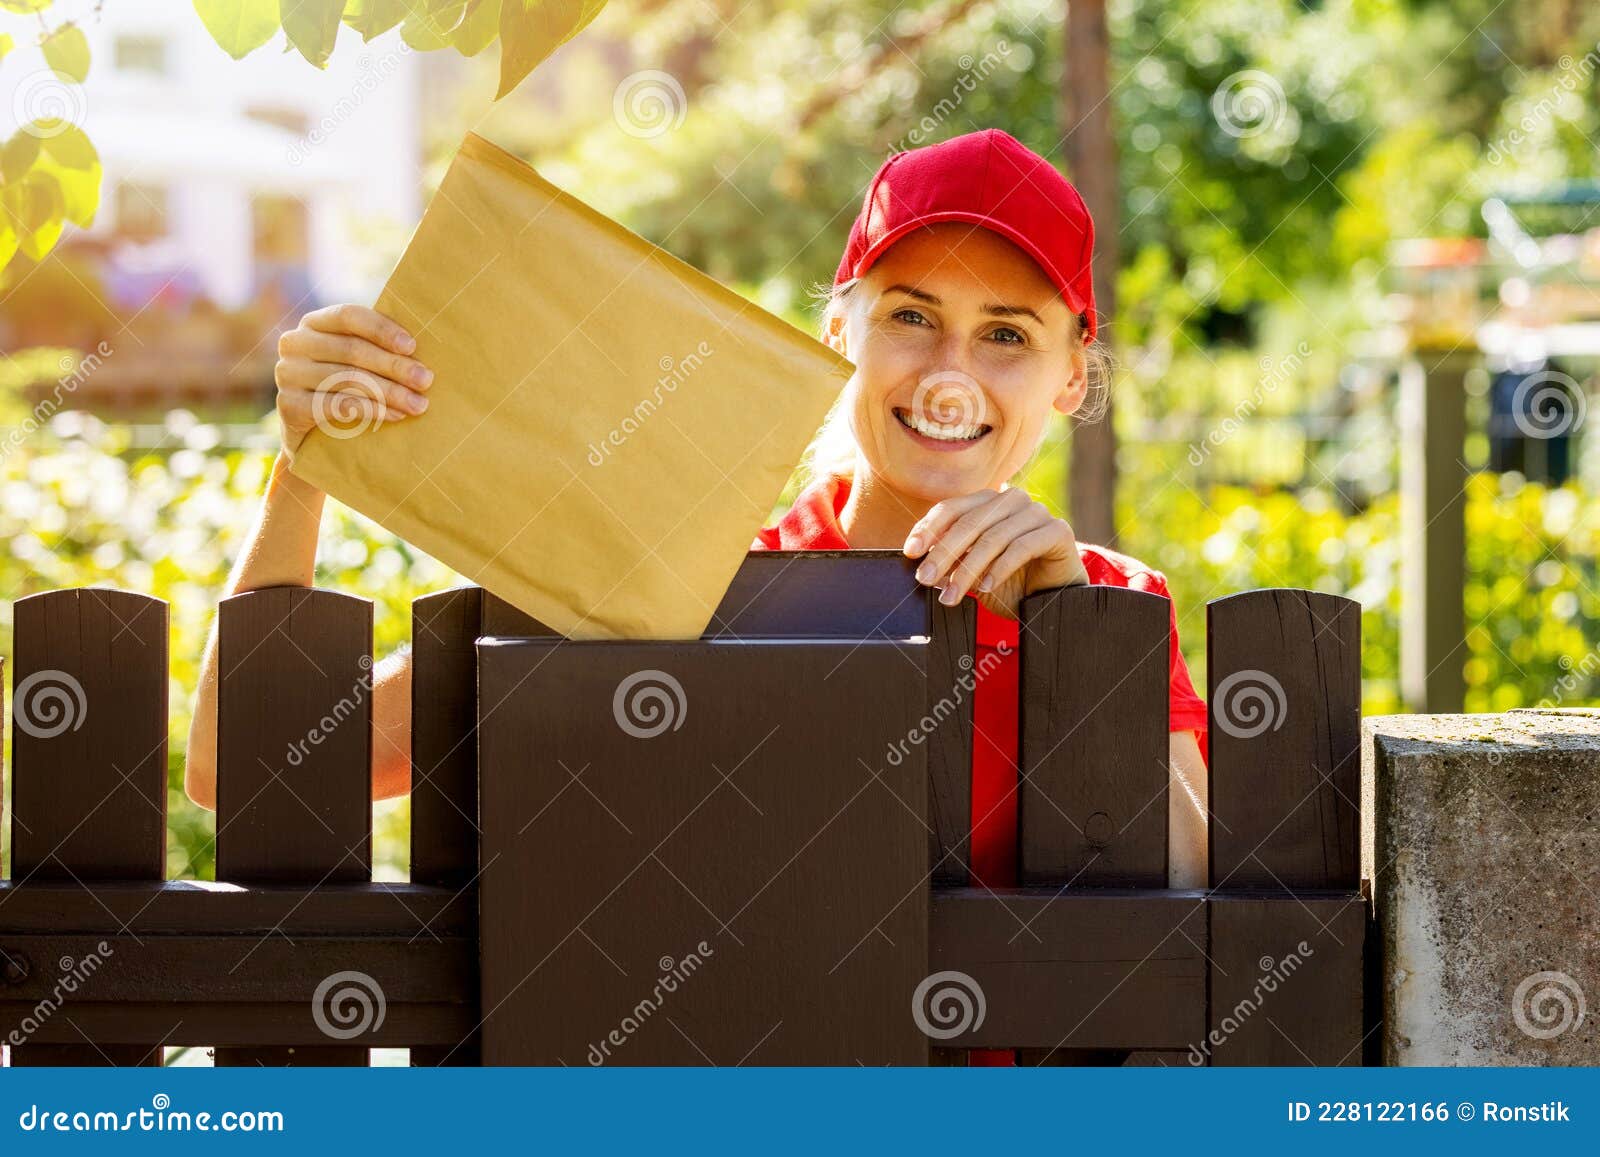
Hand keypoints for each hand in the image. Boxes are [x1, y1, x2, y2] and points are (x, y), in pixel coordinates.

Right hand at [274, 304, 432, 460]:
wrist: (311, 431)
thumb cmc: (344, 386)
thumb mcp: (356, 360)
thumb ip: (376, 347)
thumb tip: (417, 350)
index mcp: (314, 323)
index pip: (348, 316)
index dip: (381, 329)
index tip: (412, 347)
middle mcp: (295, 343)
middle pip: (352, 350)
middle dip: (394, 366)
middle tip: (425, 380)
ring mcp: (287, 374)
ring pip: (348, 379)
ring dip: (390, 392)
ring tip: (417, 404)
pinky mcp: (288, 405)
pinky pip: (337, 405)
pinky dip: (371, 410)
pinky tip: (394, 415)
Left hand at [903, 487, 1089, 619]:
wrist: (1052, 597)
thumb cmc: (1010, 581)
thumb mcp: (973, 570)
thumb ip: (951, 559)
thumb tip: (918, 562)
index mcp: (988, 501)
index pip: (951, 508)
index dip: (928, 528)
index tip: (910, 551)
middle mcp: (1012, 500)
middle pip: (969, 523)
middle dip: (943, 554)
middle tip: (925, 578)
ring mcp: (1037, 512)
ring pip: (993, 538)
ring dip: (968, 570)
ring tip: (952, 595)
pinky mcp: (1057, 531)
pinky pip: (1021, 547)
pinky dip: (999, 569)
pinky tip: (986, 588)